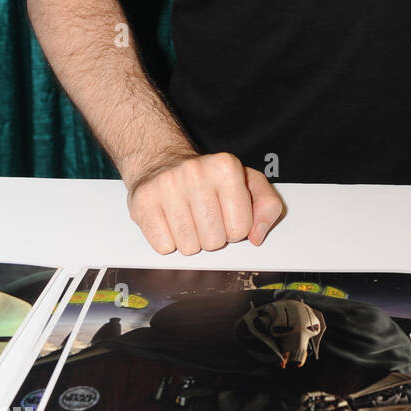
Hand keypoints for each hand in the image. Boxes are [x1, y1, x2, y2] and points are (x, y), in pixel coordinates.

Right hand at [126, 151, 284, 255]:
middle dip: (213, 236)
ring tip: (188, 218)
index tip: (226, 213)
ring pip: (189, 248)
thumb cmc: (209, 178)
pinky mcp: (143, 203)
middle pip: (215, 241)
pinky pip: (164, 248)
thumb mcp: (247, 182)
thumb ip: (267, 205)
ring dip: (191, 241)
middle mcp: (195, 172)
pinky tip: (170, 222)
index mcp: (226, 166)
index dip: (235, 228)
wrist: (161, 162)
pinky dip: (168, 242)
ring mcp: (167, 186)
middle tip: (205, 217)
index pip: (241, 228)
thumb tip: (257, 236)